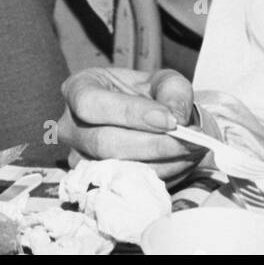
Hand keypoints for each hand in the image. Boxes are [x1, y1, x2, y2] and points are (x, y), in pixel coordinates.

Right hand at [58, 66, 203, 180]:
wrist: (152, 121)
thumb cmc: (151, 95)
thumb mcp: (165, 80)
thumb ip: (173, 91)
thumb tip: (176, 116)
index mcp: (78, 89)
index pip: (92, 104)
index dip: (130, 113)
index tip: (170, 120)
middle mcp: (71, 126)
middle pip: (104, 141)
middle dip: (151, 143)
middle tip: (189, 140)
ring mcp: (79, 158)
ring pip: (115, 168)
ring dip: (160, 162)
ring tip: (192, 149)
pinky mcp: (96, 183)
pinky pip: (126, 184)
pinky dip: (159, 175)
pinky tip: (182, 162)